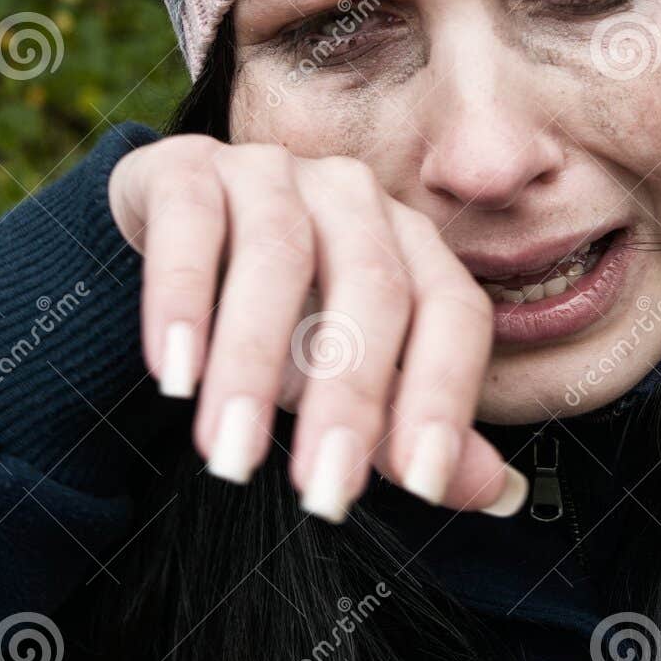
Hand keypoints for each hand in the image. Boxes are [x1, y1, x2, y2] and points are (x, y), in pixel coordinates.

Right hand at [108, 136, 525, 520]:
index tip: (420, 485)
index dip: (442, 396)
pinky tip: (174, 374)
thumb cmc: (276, 315)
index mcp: (410, 242)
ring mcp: (271, 171)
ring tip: (231, 453)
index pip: (452, 311)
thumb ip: (408, 427)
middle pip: (373, 287)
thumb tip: (498, 493)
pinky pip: (191, 223)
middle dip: (348, 398)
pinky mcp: (186, 167)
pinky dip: (181, 301)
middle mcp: (353, 196)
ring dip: (254, 364)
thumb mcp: (342, 378)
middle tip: (319, 493)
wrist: (162, 236)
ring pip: (277, 256)